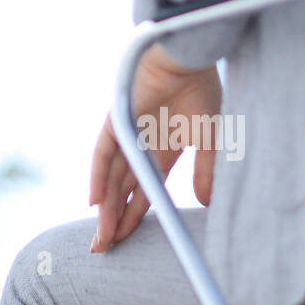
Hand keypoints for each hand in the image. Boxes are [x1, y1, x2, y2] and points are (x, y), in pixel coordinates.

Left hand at [89, 43, 220, 251]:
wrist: (188, 56)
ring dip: (106, 206)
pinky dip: (98, 176)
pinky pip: (104, 153)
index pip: (144, 191)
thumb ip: (204, 170)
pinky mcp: (117, 120)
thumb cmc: (202, 90)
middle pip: (123, 189)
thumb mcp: (209, 139)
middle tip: (104, 248)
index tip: (126, 241)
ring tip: (101, 235)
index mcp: (163, 150)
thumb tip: (204, 204)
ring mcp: (126, 133)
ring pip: (112, 177)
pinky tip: (95, 200)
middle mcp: (141, 145)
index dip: (135, 215)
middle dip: (115, 219)